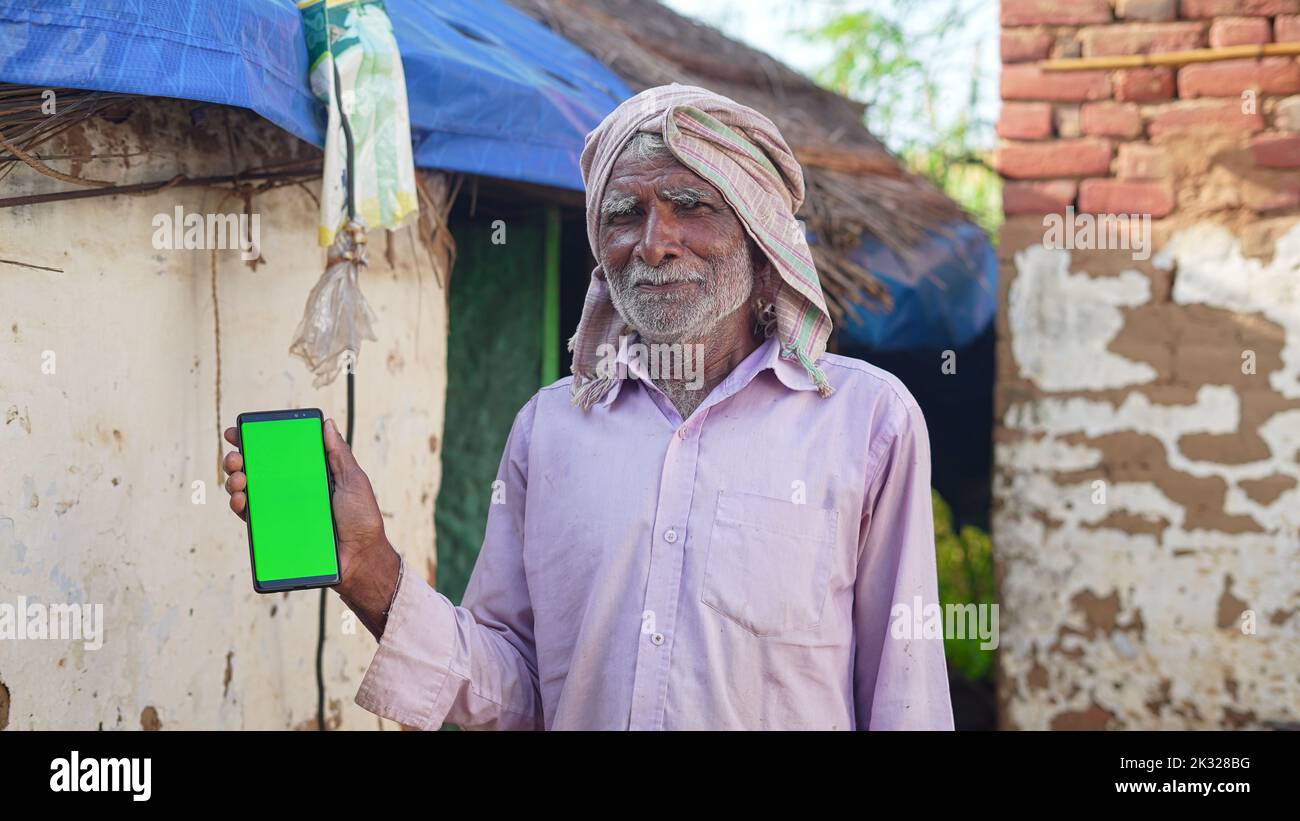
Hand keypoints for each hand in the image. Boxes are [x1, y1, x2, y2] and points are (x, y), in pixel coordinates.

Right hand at [223, 419, 399, 635]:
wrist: (361, 558)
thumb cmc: (362, 519)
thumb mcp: (354, 481)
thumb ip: (339, 454)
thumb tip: (327, 423)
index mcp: (308, 475)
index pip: (278, 453)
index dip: (256, 441)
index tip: (239, 431)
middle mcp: (291, 491)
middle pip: (256, 470)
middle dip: (238, 459)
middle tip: (235, 458)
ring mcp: (282, 511)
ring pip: (248, 492)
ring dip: (234, 481)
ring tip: (237, 478)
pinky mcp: (276, 532)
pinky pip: (252, 518)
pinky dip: (240, 506)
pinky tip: (240, 499)